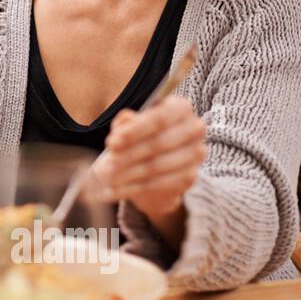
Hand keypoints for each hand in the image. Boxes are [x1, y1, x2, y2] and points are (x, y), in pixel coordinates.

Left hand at [92, 95, 206, 230]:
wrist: (156, 166)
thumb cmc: (140, 138)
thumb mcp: (129, 127)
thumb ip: (125, 122)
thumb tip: (125, 119)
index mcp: (180, 107)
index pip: (159, 118)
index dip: (134, 132)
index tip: (111, 143)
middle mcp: (194, 129)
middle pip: (158, 144)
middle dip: (128, 156)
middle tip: (104, 166)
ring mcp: (196, 154)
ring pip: (157, 166)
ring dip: (127, 174)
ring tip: (105, 179)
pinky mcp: (190, 177)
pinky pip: (158, 184)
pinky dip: (132, 189)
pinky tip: (114, 191)